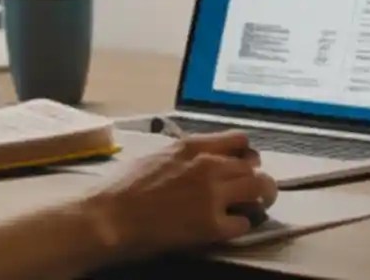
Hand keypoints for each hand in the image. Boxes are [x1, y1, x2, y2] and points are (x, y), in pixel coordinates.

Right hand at [82, 131, 277, 262]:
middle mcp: (209, 165)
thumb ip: (185, 155)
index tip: (242, 165)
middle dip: (256, 179)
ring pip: (260, 190)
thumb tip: (202, 160)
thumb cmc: (122, 188)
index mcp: (192, 146)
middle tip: (249, 193)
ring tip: (248, 209)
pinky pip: (245, 223)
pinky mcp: (213, 225)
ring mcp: (213, 195)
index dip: (245, 154)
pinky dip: (240, 226)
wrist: (109, 218)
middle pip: (254, 167)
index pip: (240, 140)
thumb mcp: (157, 156)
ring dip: (257, 200)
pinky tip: (226, 228)